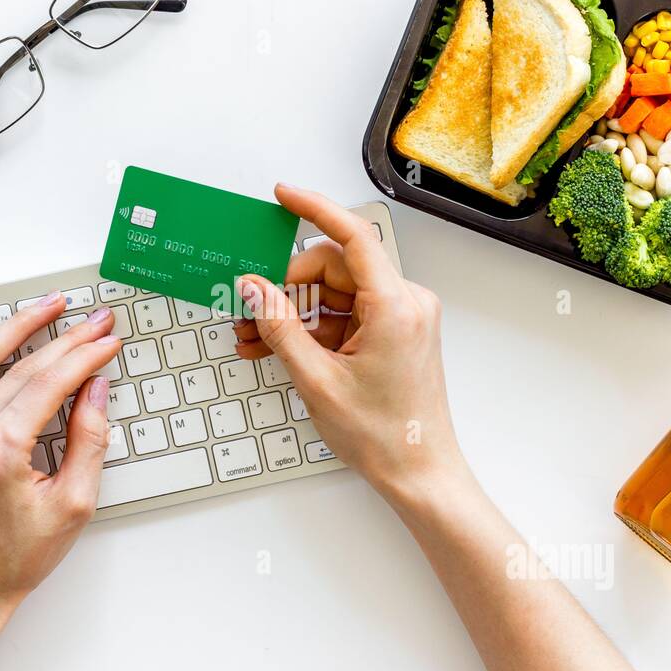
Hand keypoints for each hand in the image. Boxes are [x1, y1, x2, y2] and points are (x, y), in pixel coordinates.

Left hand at [0, 290, 121, 628]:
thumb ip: (88, 441)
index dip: (85, 356)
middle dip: (64, 339)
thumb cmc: (14, 558)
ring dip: (14, 325)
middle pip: (21, 368)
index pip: (50, 384)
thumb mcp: (73, 505)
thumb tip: (96, 390)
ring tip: (46, 304)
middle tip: (94, 322)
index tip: (108, 341)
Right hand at [233, 184, 462, 504]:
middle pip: (335, 268)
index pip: (352, 236)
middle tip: (250, 309)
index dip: (314, 209)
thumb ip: (280, 327)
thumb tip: (254, 289)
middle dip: (288, 285)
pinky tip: (280, 348)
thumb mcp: (317, 380)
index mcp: (396, 307)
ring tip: (255, 338)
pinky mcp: (395, 333)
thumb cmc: (385, 436)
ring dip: (295, 312)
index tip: (284, 196)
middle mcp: (406, 304)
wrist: (420, 473)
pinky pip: (348, 315)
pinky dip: (314, 329)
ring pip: (337, 293)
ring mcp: (403, 318)